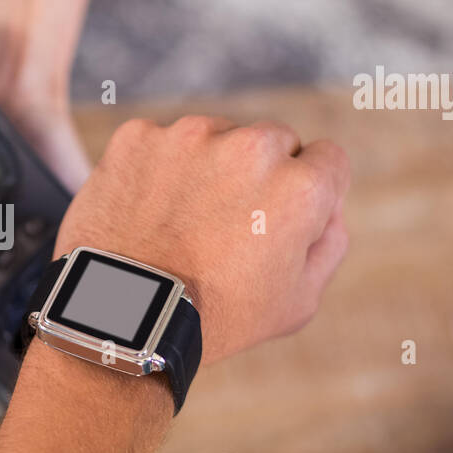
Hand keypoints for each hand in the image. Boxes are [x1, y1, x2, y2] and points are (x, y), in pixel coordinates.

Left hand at [55, 116, 349, 364]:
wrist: (121, 316)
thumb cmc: (214, 316)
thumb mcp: (298, 300)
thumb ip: (330, 242)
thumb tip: (330, 203)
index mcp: (300, 186)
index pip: (327, 160)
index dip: (307, 194)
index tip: (277, 220)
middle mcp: (251, 147)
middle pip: (274, 141)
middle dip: (259, 175)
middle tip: (226, 226)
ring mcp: (190, 136)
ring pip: (215, 137)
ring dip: (207, 167)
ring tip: (181, 224)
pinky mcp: (138, 136)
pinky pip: (161, 144)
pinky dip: (156, 169)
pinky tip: (148, 212)